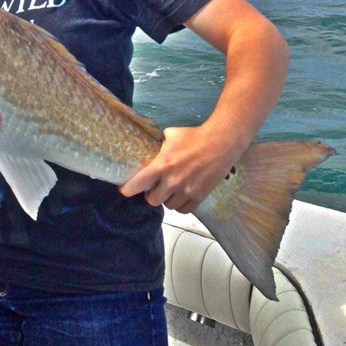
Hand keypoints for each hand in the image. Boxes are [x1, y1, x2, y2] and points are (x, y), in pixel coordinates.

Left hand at [119, 125, 239, 213]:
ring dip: (167, 200)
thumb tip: (152, 147)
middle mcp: (173, 181)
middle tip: (154, 188)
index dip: (128, 189)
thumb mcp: (170, 135)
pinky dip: (181, 205)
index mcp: (162, 165)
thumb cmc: (194, 136)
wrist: (220, 143)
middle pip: (152, 200)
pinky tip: (181, 196)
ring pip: (169, 206)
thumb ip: (159, 145)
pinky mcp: (200, 195)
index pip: (139, 183)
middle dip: (151, 195)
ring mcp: (187, 190)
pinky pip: (185, 210)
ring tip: (170, 191)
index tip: (124, 190)